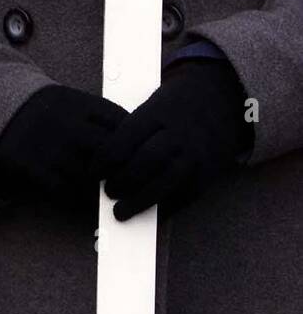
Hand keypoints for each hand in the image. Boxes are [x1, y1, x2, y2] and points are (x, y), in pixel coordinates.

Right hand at [0, 84, 128, 212]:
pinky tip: (80, 200)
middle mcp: (67, 124)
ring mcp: (50, 146)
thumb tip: (136, 141)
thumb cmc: (41, 113)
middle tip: (127, 183)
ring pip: (90, 176)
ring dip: (100, 190)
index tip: (139, 155)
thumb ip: (99, 116)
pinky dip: (76, 200)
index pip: (122, 124)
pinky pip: (64, 190)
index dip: (135, 143)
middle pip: (111, 152)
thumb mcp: (70, 102)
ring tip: (107, 197)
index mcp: (79, 104)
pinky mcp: (32, 166)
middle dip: (122, 170)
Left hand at [94, 59, 252, 221]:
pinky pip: (185, 194)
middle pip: (147, 160)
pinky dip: (164, 208)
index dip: (104, 161)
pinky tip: (147, 214)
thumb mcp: (148, 106)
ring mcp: (196, 153)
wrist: (221, 99)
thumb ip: (127, 131)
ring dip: (141, 200)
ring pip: (168, 179)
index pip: (125, 140)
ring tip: (120, 212)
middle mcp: (178, 133)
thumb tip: (97, 163)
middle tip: (107, 192)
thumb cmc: (172, 108)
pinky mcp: (208, 171)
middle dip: (123, 180)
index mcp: (156, 114)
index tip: (91, 174)